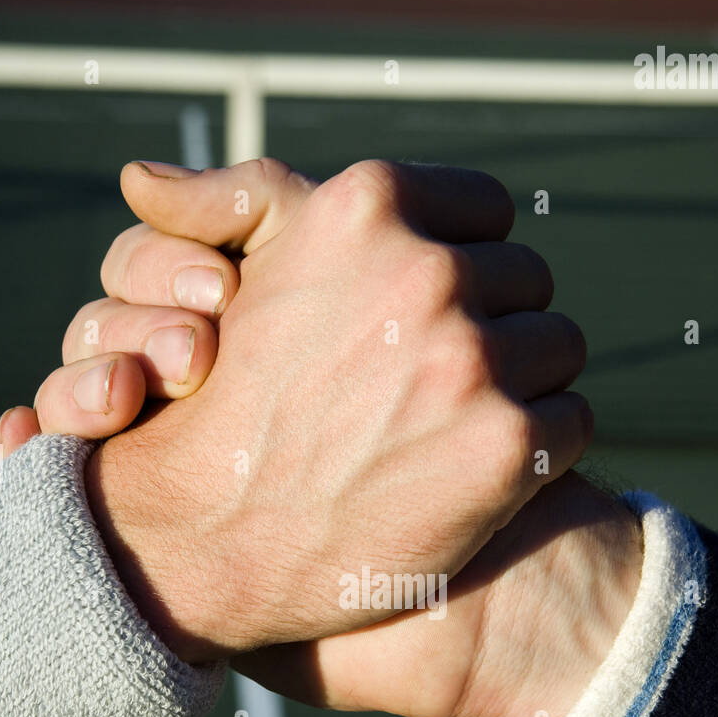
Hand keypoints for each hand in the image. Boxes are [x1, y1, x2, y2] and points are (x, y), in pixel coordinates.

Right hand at [14, 159, 636, 716]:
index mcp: (366, 209)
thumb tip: (144, 174)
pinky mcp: (509, 444)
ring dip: (523, 384)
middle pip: (529, 277)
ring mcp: (473, 359)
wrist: (212, 541)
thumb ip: (245, 207)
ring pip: (559, 347)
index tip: (438, 308)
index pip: (485, 207)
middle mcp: (427, 270)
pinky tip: (477, 471)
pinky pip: (573, 419)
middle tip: (441, 380)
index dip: (469, 261)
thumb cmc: (223, 414)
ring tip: (456, 425)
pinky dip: (539, 447)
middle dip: (497, 322)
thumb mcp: (227, 281)